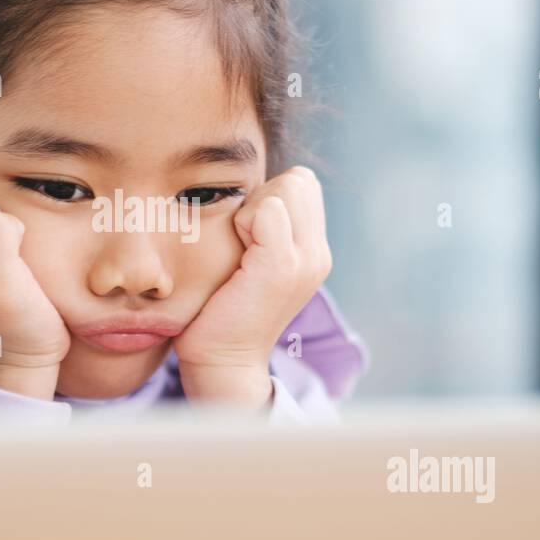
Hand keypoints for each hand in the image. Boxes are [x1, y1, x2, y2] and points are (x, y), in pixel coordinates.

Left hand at [172, 166, 332, 407]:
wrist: (221, 360)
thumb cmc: (222, 309)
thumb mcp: (254, 262)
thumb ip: (266, 228)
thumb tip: (254, 190)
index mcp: (314, 253)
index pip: (304, 183)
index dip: (270, 195)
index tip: (249, 234)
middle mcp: (317, 256)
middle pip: (298, 179)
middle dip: (263, 197)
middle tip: (242, 241)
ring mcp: (305, 261)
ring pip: (285, 188)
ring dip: (251, 209)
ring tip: (240, 250)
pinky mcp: (281, 266)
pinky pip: (268, 210)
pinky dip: (243, 221)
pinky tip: (235, 255)